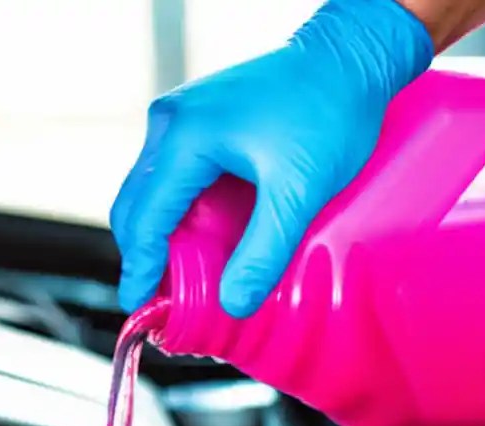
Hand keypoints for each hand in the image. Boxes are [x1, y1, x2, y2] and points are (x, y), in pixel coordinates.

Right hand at [110, 0, 432, 316]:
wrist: (349, 58)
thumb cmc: (328, 112)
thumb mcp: (299, 191)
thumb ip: (264, 250)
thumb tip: (233, 304)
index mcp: (185, 136)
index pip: (145, 217)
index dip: (140, 267)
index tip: (137, 307)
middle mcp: (171, 121)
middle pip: (135, 203)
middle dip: (143, 253)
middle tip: (158, 299)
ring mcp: (180, 115)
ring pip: (149, 189)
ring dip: (158, 232)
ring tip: (177, 274)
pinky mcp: (197, 117)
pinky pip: (170, 172)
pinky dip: (175, 208)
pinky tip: (197, 235)